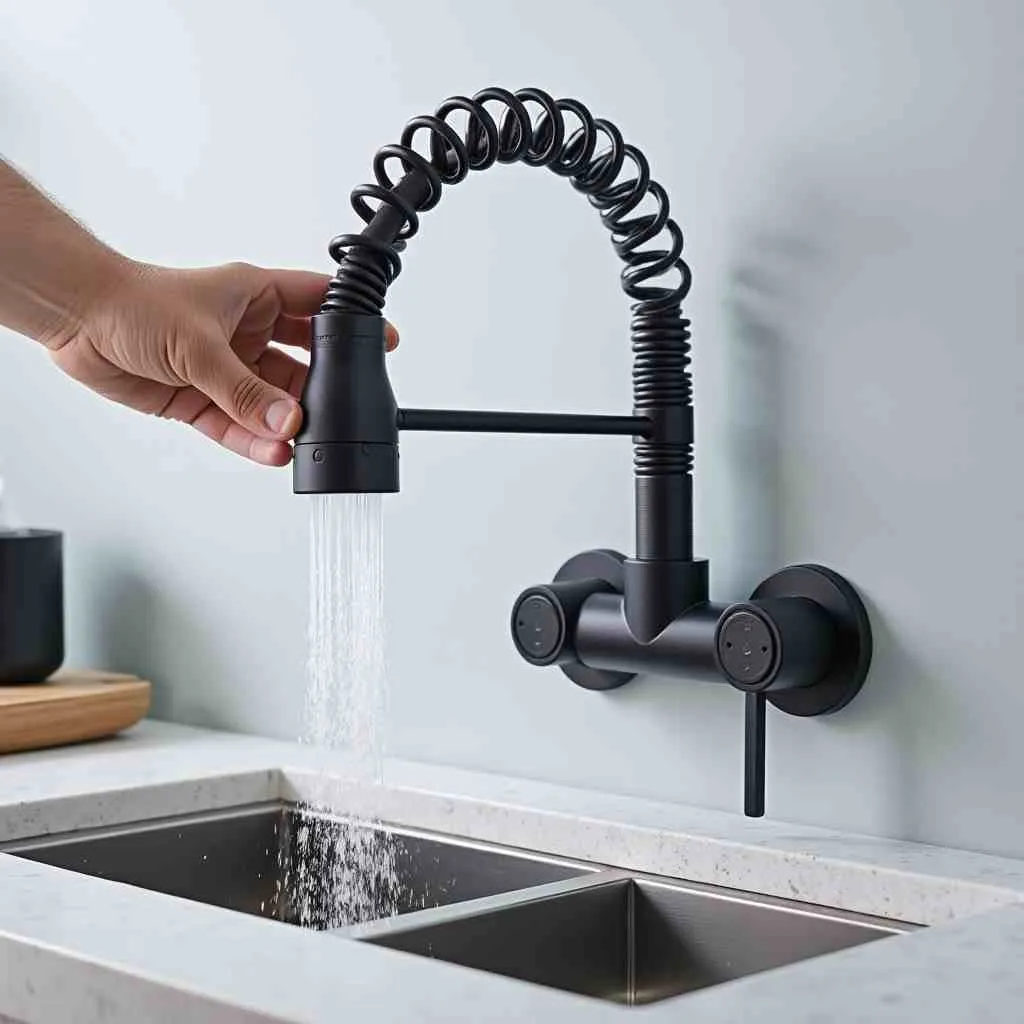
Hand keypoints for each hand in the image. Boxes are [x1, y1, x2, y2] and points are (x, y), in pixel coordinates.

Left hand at [47, 260, 398, 466]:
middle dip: (321, 389)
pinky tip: (274, 451)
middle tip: (339, 412)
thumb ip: (244, 391)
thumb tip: (287, 422)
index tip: (384, 341)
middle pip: (302, 364)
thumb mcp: (200, 344)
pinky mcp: (201, 400)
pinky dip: (255, 441)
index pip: (318, 304)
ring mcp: (226, 368)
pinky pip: (238, 426)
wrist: (78, 321)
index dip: (352, 322)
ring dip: (286, 423)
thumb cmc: (134, 302)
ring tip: (301, 442)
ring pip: (271, 402)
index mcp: (255, 296)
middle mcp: (246, 332)